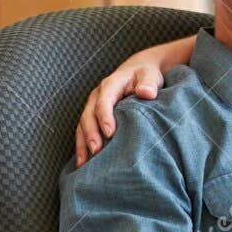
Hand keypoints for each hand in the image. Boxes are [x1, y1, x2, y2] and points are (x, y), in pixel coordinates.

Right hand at [74, 42, 186, 164]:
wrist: (139, 69)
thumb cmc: (146, 74)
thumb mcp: (150, 76)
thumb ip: (149, 84)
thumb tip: (147, 93)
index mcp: (111, 84)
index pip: (104, 101)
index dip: (105, 117)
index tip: (110, 133)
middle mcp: (97, 95)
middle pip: (89, 115)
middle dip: (91, 133)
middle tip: (96, 150)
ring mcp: (93, 105)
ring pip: (82, 124)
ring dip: (83, 143)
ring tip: (84, 162)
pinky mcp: (93, 115)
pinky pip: (83, 130)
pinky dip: (82, 145)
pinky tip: (83, 162)